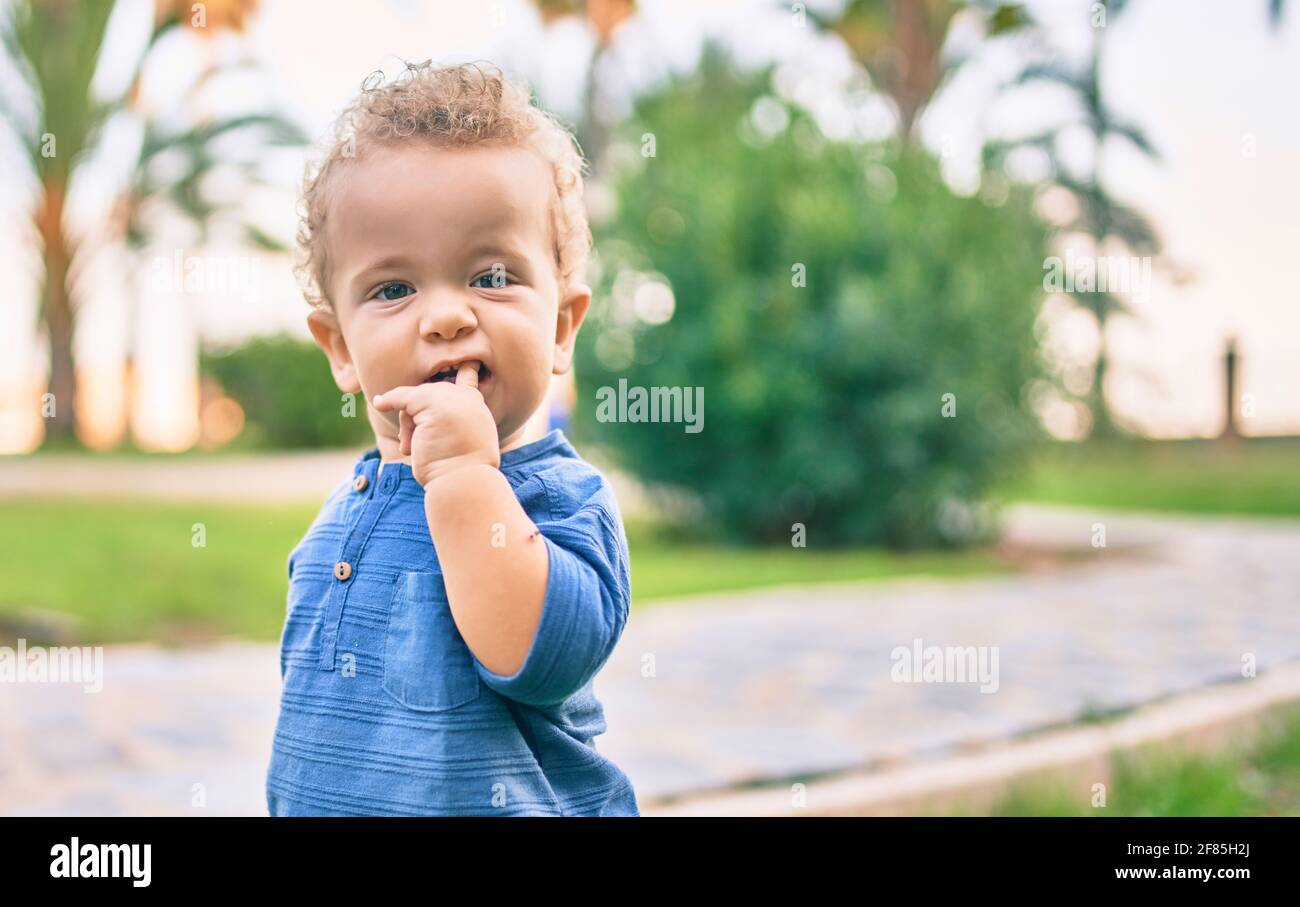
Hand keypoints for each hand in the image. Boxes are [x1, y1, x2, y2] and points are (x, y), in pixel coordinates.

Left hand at [371, 362, 499, 486]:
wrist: (463, 481)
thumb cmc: (458, 471)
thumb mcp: (458, 440)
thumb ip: (447, 421)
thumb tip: (409, 411)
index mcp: (476, 408)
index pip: (469, 376)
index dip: (464, 368)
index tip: (466, 362)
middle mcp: (467, 398)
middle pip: (430, 394)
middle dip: (416, 416)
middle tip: (415, 445)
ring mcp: (451, 397)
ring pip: (415, 399)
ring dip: (408, 425)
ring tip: (414, 449)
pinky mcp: (432, 402)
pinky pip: (402, 398)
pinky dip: (389, 401)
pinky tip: (380, 404)